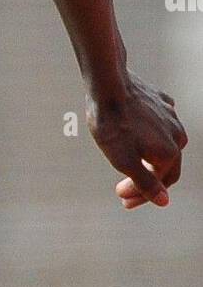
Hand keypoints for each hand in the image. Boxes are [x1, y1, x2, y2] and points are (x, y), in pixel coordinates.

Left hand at [86, 73, 187, 208]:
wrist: (108, 85)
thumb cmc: (113, 125)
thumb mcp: (124, 161)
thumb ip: (145, 183)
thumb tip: (164, 201)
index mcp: (170, 152)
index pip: (162, 184)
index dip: (142, 196)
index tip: (123, 200)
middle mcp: (177, 134)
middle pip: (165, 166)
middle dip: (144, 181)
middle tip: (122, 189)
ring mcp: (170, 115)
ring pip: (164, 143)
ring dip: (148, 158)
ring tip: (129, 163)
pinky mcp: (161, 101)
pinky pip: (159, 123)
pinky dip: (149, 135)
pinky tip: (138, 136)